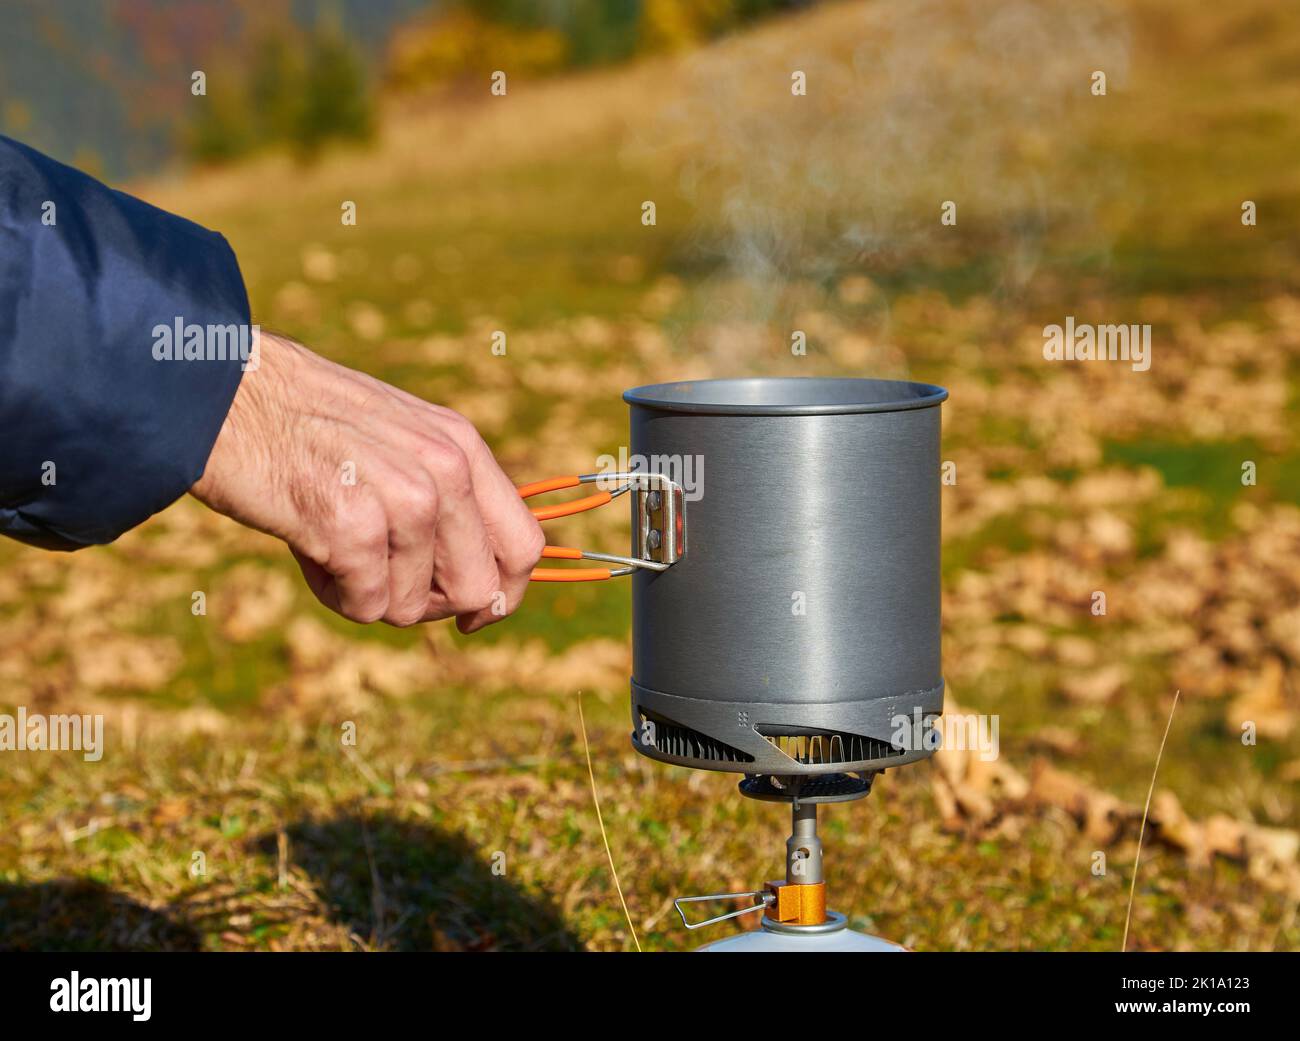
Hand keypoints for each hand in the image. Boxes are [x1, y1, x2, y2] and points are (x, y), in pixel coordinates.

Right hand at [190, 332, 543, 631]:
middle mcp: (445, 469)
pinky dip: (334, 595)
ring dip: (370, 595)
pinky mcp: (353, 527)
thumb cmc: (304, 425)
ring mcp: (403, 497)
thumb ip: (444, 495)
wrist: (218, 394)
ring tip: (331, 547)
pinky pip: (366, 607)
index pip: (523, 544)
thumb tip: (481, 584)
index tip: (473, 615)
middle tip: (380, 577)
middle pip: (478, 588)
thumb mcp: (398, 440)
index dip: (504, 594)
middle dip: (430, 602)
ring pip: (416, 606)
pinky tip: (308, 550)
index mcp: (462, 447)